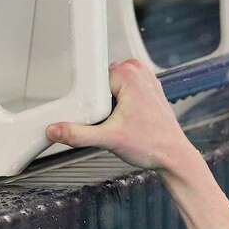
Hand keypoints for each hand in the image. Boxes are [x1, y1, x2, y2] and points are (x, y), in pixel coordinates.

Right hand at [46, 59, 198, 169]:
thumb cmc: (152, 145)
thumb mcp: (109, 139)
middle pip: (100, 83)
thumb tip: (54, 130)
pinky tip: (127, 120)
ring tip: (121, 123)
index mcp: (129, 74)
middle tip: (110, 122)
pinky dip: (119, 105)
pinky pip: (122, 91)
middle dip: (99, 103)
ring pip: (110, 89)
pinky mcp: (148, 90)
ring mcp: (145, 80)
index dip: (89, 100)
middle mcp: (139, 72)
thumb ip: (78, 134)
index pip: (92, 79)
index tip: (96, 115)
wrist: (174, 157)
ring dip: (109, 105)